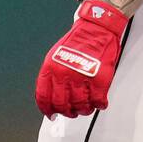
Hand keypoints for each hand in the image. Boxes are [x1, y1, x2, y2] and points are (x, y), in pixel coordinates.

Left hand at [35, 0, 127, 116]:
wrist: (97, 27)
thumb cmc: (79, 40)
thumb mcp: (56, 55)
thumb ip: (52, 75)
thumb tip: (51, 96)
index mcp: (51, 68)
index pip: (44, 97)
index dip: (47, 109)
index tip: (51, 114)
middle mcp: (64, 74)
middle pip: (62, 104)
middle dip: (67, 112)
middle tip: (72, 112)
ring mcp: (82, 77)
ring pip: (80, 105)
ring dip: (84, 110)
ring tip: (87, 107)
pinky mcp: (99, 79)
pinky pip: (97, 100)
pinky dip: (99, 105)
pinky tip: (99, 102)